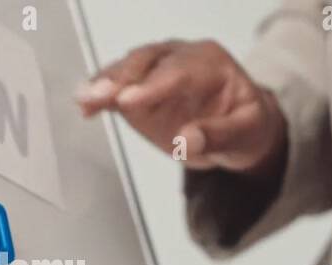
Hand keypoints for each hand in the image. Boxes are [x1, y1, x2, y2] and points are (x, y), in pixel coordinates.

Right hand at [76, 40, 286, 178]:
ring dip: (104, 84)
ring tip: (84, 100)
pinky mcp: (138, 90)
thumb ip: (219, 136)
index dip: (153, 86)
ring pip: (127, 70)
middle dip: (121, 79)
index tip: (130, 101)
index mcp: (210, 61)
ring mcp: (155, 72)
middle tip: (101, 97)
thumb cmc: (246, 124)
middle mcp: (179, 58)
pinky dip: (99, 95)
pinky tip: (85, 106)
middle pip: (147, 62)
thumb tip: (188, 140)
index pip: (178, 70)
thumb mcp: (247, 133)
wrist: (237, 129)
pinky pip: (116, 88)